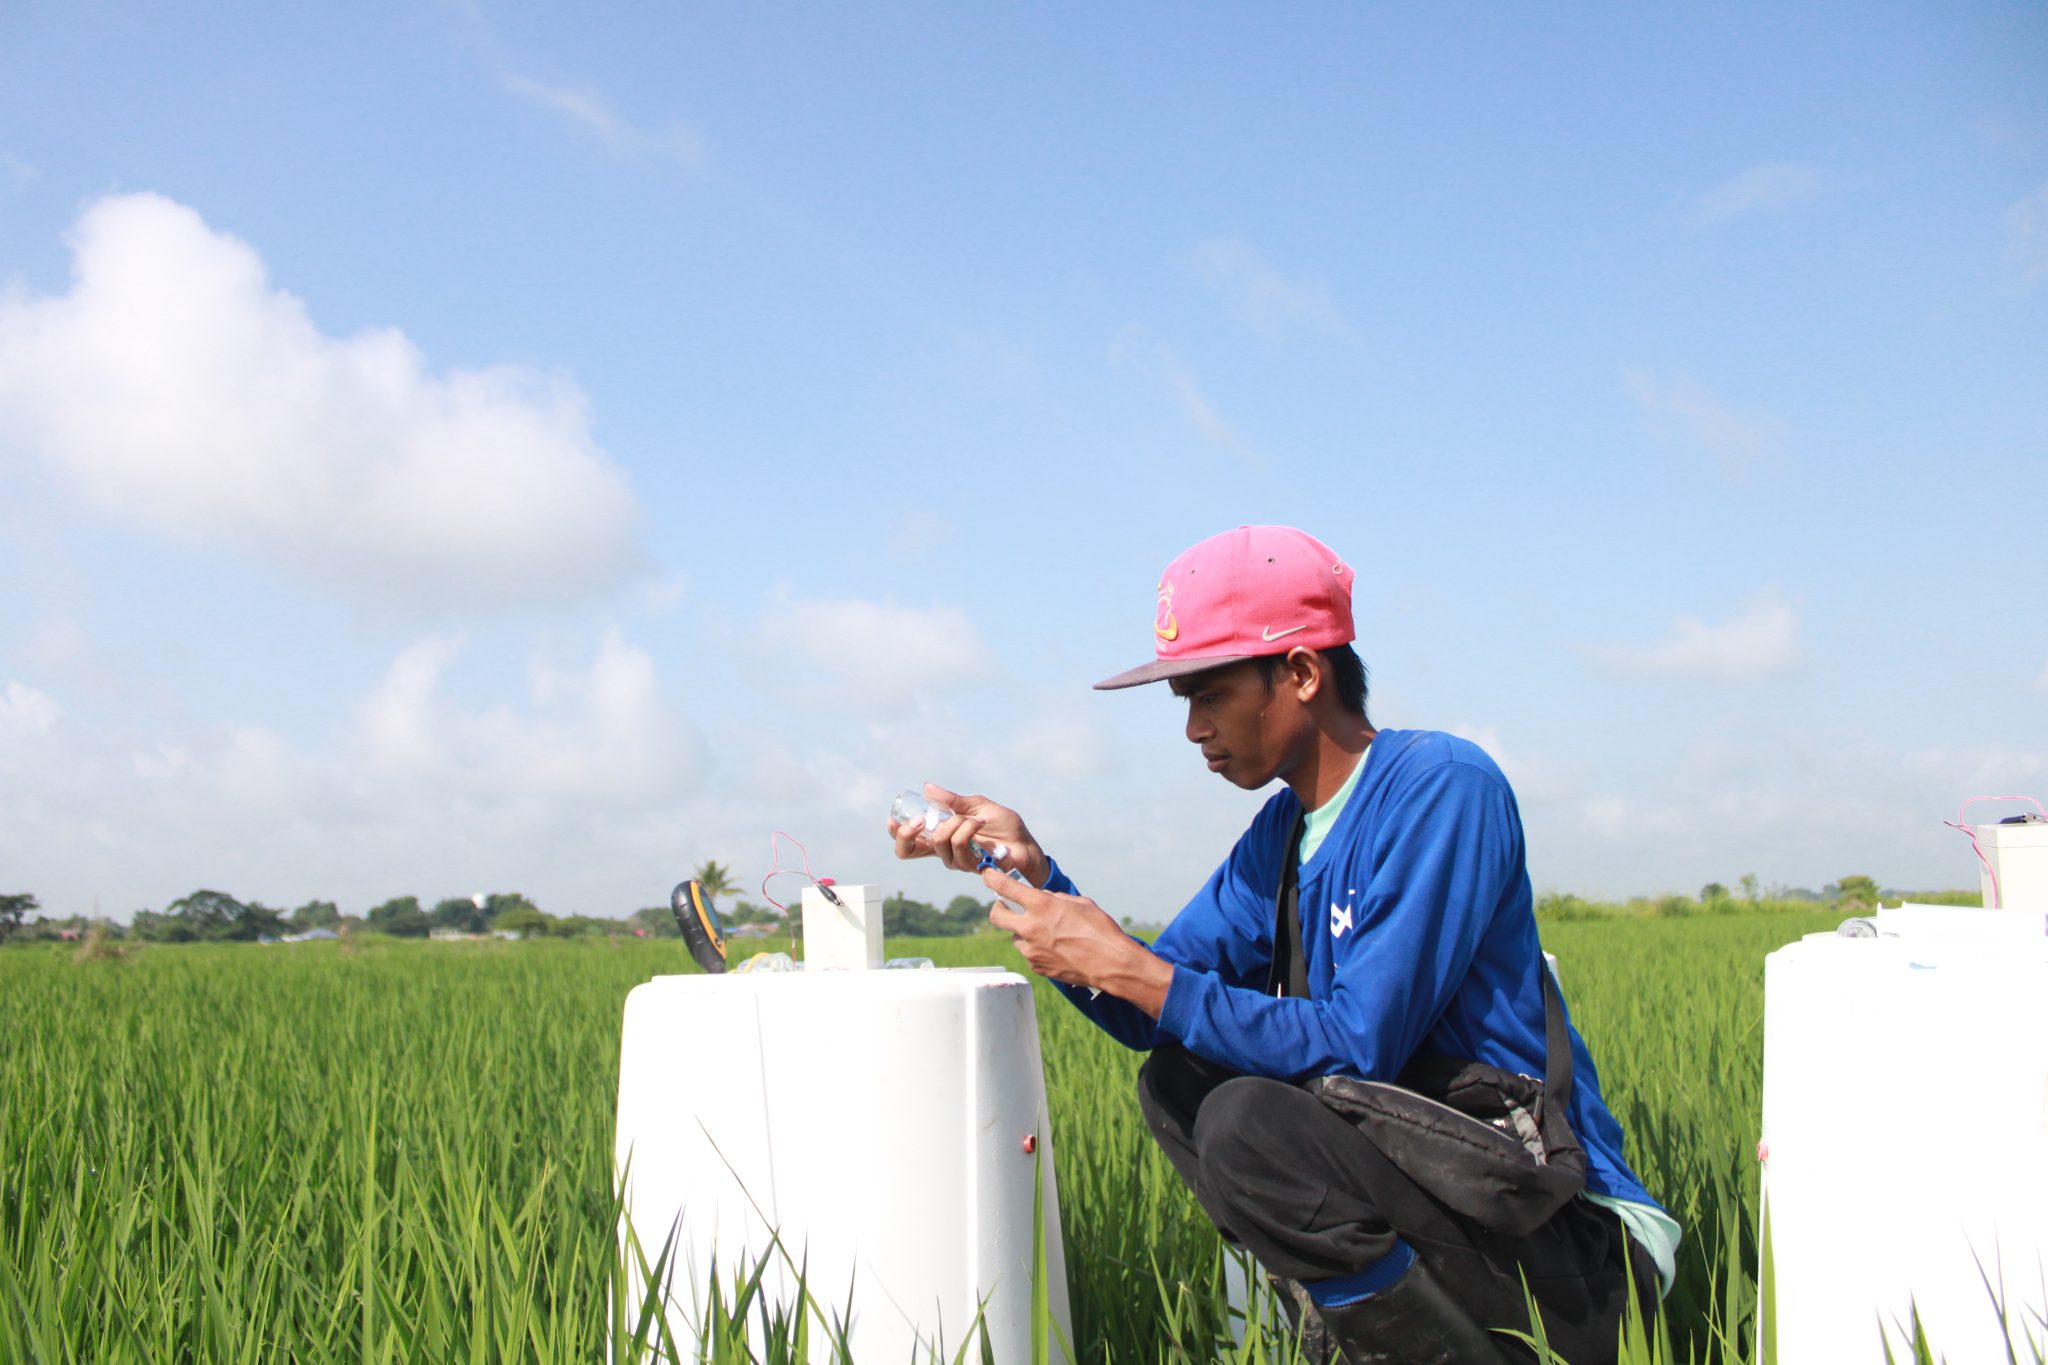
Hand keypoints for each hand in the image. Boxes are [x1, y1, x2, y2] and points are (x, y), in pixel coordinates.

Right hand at [886, 783, 1049, 887]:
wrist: (1025, 842)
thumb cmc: (1002, 825)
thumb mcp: (976, 805)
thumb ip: (952, 800)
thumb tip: (927, 788)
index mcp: (941, 837)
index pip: (909, 843)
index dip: (895, 834)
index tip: (892, 820)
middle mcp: (943, 852)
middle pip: (907, 851)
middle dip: (908, 833)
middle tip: (921, 820)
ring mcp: (956, 861)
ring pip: (940, 842)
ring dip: (956, 823)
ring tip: (973, 818)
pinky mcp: (970, 866)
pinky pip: (960, 845)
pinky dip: (969, 828)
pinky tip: (980, 823)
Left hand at [981, 867, 1171, 1016]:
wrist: (1111, 964)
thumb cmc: (1100, 930)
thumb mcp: (1080, 903)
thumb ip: (1055, 898)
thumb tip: (1041, 897)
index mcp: (1041, 906)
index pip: (1005, 887)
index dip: (992, 878)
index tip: (987, 875)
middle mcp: (1030, 928)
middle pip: (997, 915)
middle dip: (999, 908)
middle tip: (1008, 907)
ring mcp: (1031, 950)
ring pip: (1014, 936)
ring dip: (1023, 932)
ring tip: (1047, 934)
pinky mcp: (1036, 966)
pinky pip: (1028, 953)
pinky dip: (1036, 948)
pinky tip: (1055, 948)